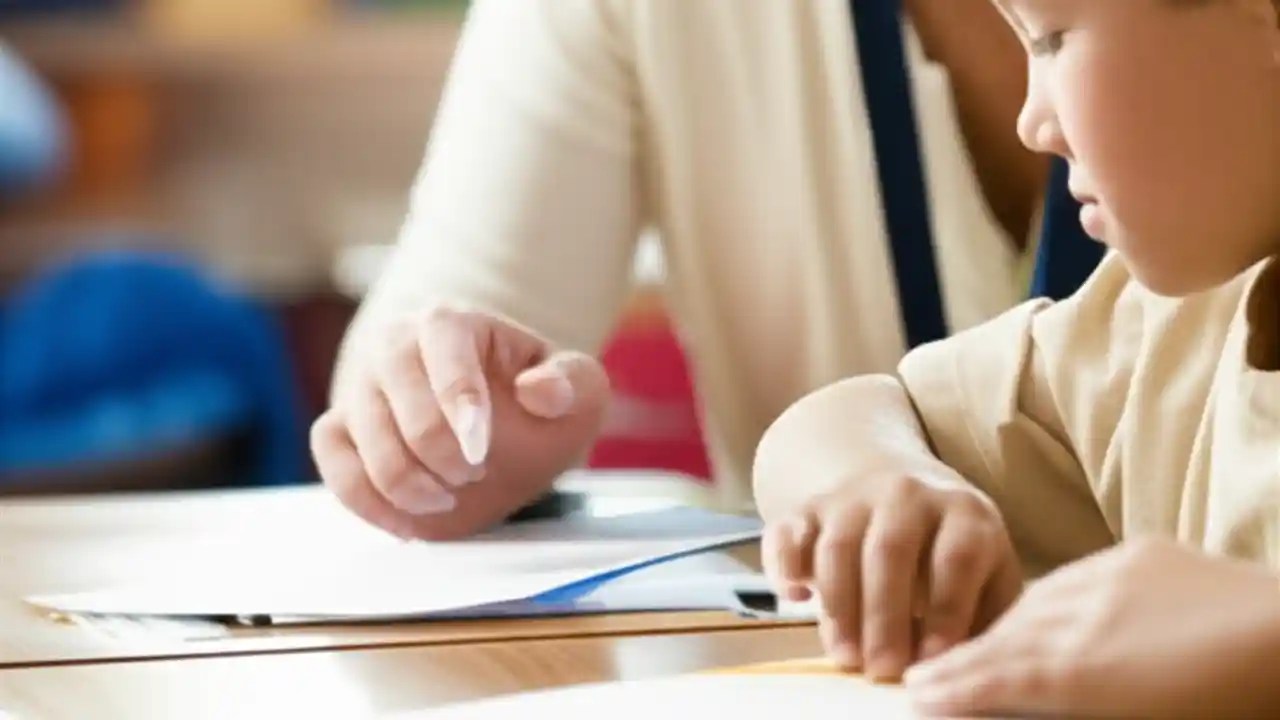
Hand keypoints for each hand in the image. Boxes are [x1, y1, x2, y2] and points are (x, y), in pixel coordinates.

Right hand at [311, 305, 609, 540]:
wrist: (507, 433)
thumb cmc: (541, 406)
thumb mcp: (579, 391)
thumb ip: (572, 384)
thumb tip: (540, 390)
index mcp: (452, 322)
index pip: (443, 346)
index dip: (458, 398)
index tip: (479, 449)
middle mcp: (395, 343)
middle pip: (391, 388)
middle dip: (431, 446)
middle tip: (472, 476)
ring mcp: (362, 385)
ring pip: (359, 429)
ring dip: (401, 479)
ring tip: (445, 501)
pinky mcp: (342, 428)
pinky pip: (332, 458)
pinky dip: (362, 496)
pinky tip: (405, 522)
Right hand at [761, 469, 1022, 681]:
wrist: (906, 494)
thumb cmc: (953, 559)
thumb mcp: (988, 578)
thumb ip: (984, 620)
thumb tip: (969, 673)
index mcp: (963, 512)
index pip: (956, 556)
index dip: (946, 610)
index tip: (934, 661)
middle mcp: (907, 494)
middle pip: (890, 551)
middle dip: (884, 616)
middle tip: (882, 670)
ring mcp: (853, 496)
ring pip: (837, 546)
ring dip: (838, 606)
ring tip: (845, 656)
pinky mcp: (809, 507)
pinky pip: (786, 533)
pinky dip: (783, 566)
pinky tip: (795, 597)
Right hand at [906, 537, 1279, 718]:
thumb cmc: (1237, 704)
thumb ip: (1075, 711)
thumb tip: (1032, 706)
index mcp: (1085, 671)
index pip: (1000, 677)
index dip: (955, 685)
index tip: (919, 691)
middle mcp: (1086, 617)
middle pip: (1007, 638)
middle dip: (962, 657)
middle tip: (923, 670)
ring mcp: (1114, 578)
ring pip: (1036, 601)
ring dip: (1000, 627)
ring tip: (972, 645)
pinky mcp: (1144, 554)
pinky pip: (1076, 576)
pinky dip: (1047, 598)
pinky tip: (1037, 608)